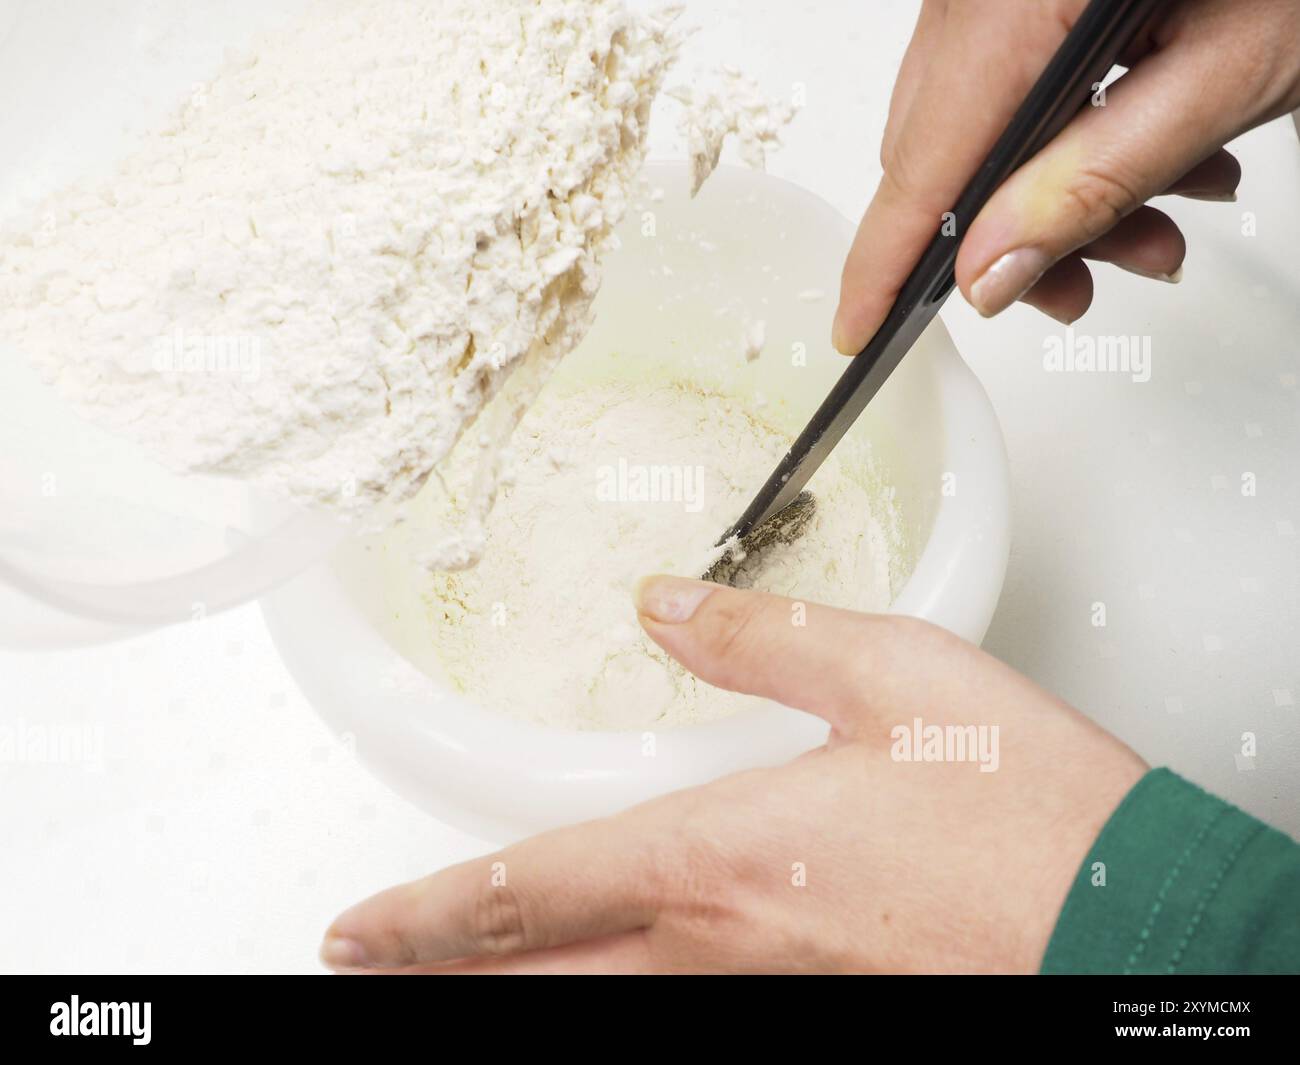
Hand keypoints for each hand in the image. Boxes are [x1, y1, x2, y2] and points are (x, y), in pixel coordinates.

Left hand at [320, 576, 1146, 973]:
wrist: (1128, 924)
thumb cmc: (1025, 815)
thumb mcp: (892, 677)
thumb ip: (761, 637)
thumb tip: (666, 606)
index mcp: (717, 859)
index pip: (524, 894)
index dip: (424, 915)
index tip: (358, 928)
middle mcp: (721, 948)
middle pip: (535, 982)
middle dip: (440, 975)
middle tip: (370, 969)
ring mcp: (769, 996)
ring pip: (600, 1006)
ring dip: (518, 991)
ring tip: (457, 979)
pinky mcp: (821, 1007)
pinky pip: (686, 1008)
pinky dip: (615, 992)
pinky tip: (618, 973)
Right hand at [832, 0, 1299, 345]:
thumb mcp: (1221, 76)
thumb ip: (1095, 181)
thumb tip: (989, 271)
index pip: (924, 162)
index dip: (887, 260)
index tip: (862, 329)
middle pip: (942, 150)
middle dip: (1014, 236)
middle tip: (1086, 283)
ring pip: (974, 127)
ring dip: (1052, 194)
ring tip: (1151, 218)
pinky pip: (1000, 83)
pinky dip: (1062, 136)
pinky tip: (1142, 149)